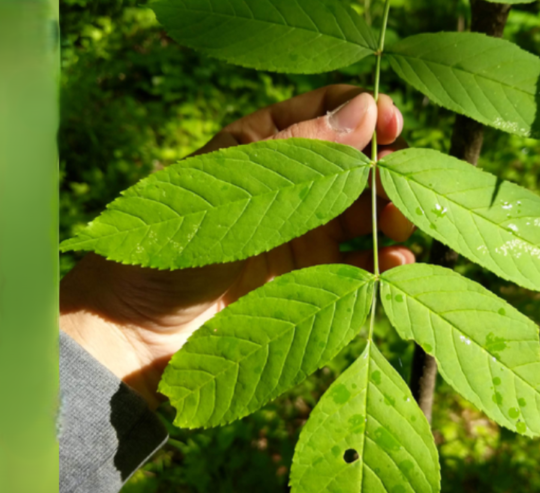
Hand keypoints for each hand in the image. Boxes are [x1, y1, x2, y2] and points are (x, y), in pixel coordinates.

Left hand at [60, 85, 414, 407]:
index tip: (393, 123)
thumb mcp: (230, 193)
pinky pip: (358, 264)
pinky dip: (385, 261)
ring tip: (401, 226)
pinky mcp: (306, 284)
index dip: (364, 111)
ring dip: (391, 214)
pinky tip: (398, 263)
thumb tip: (365, 107)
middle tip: (405, 186)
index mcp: (259, 147)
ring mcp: (297, 235)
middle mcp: (284, 188)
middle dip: (386, 170)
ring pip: (363, 213)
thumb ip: (298, 153)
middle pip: (354, 165)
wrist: (134, 338)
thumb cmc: (167, 253)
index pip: (326, 111)